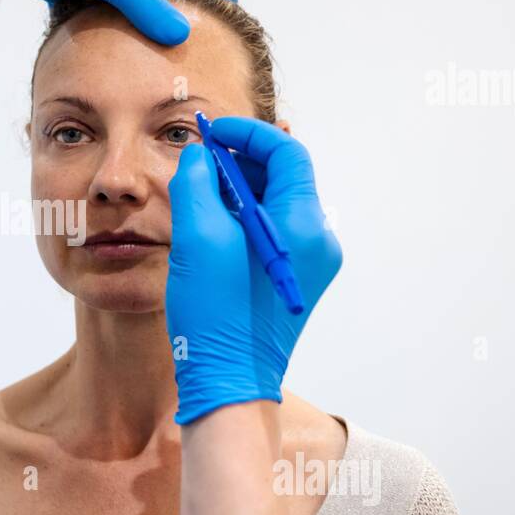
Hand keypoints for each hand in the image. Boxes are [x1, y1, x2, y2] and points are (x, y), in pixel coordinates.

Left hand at [5, 0, 236, 44]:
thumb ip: (143, 5)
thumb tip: (180, 36)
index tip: (234, 6)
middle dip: (176, 14)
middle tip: (192, 45)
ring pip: (125, 9)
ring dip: (137, 31)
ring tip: (151, 61)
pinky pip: (92, 19)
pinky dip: (100, 37)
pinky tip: (103, 61)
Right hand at [165, 118, 341, 423]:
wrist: (227, 382)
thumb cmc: (215, 315)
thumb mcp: (198, 238)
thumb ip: (197, 185)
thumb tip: (200, 159)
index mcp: (304, 225)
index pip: (287, 153)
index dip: (247, 134)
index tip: (211, 132)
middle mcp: (316, 242)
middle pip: (282, 177)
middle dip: (239, 162)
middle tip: (198, 161)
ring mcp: (307, 264)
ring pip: (272, 205)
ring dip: (236, 191)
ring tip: (197, 196)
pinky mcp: (288, 281)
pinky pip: (268, 233)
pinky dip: (239, 218)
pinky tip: (207, 230)